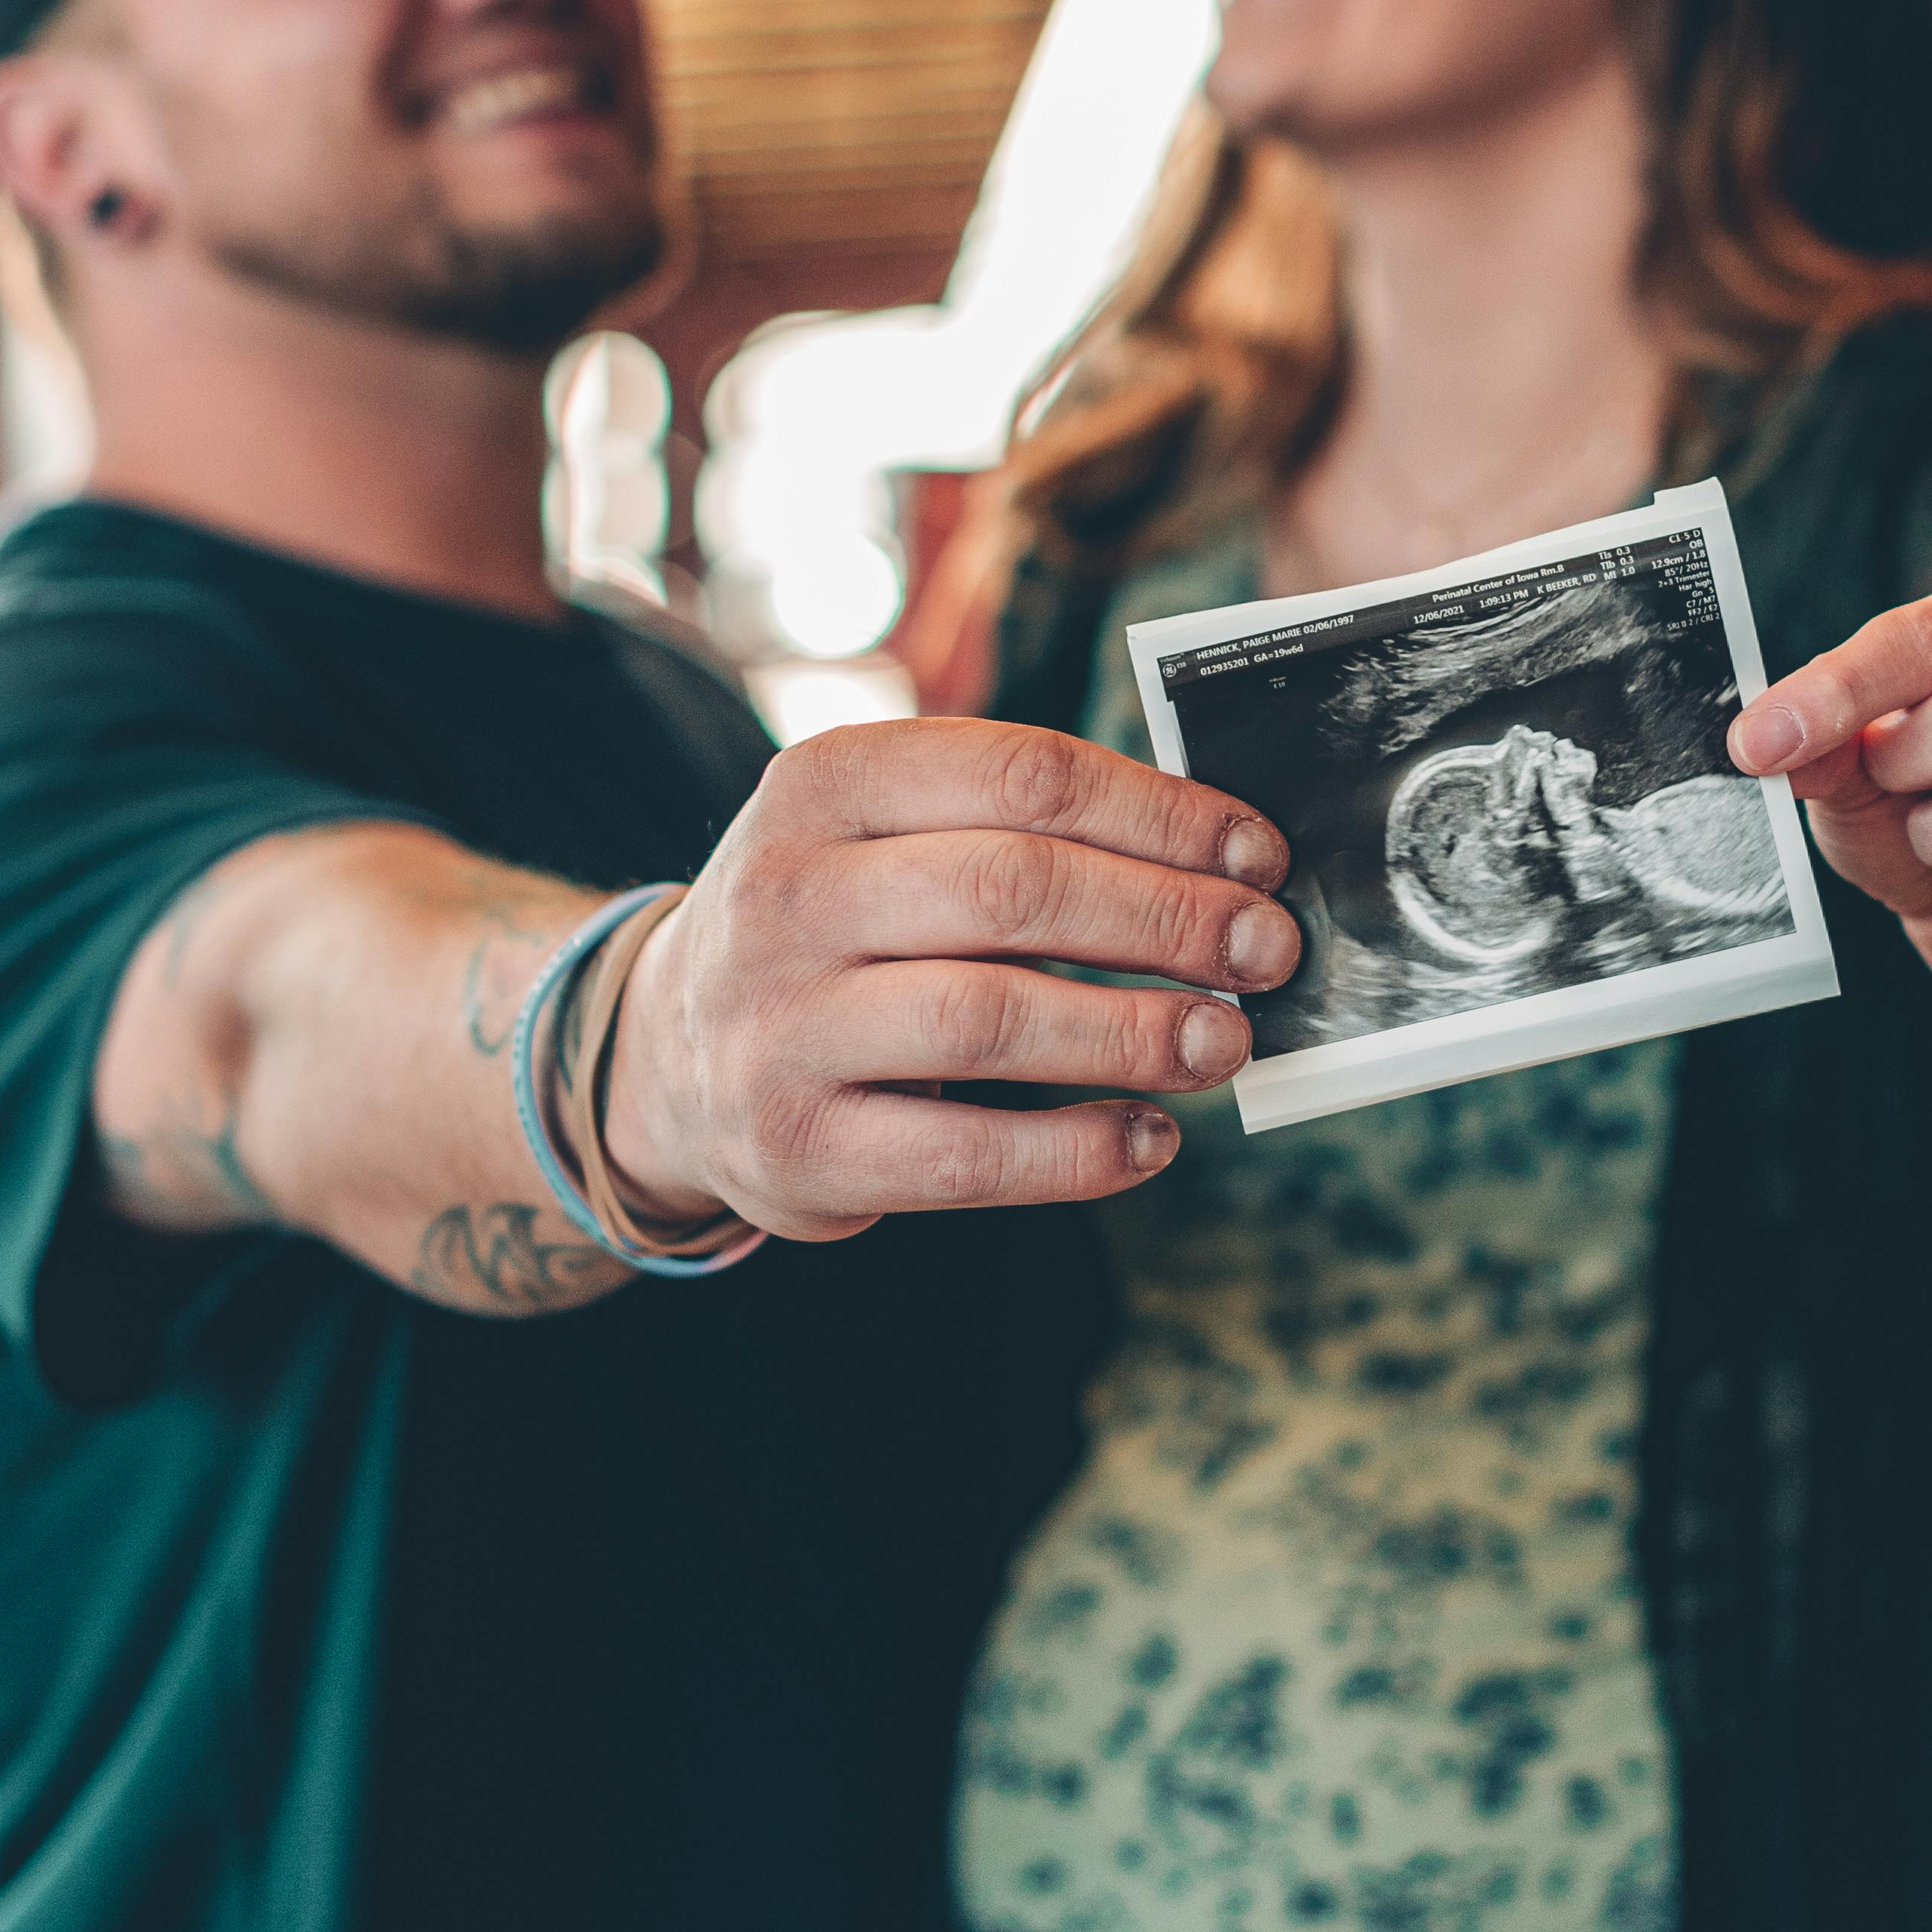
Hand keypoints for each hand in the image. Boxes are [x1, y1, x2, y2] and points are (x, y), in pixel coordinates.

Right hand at [606, 717, 1299, 1236]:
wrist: (665, 1057)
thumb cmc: (835, 928)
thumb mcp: (881, 834)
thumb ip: (1017, 827)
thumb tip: (1219, 864)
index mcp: (823, 783)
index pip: (1019, 774)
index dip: (1160, 814)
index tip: (1258, 852)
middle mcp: (786, 894)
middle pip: (1014, 891)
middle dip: (1168, 920)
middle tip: (1266, 951)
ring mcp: (779, 1025)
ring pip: (990, 1019)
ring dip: (1133, 1033)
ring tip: (1224, 1042)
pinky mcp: (795, 1148)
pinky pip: (963, 1156)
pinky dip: (1076, 1151)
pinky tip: (1149, 1138)